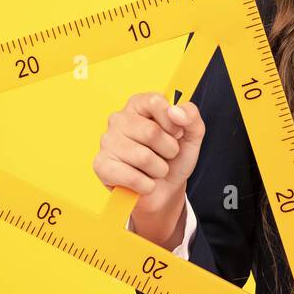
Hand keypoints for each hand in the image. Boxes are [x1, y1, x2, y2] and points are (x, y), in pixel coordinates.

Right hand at [91, 92, 205, 216]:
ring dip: (159, 169)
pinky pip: (133, 178)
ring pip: (144, 158)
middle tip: (166, 155)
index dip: (172, 122)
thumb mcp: (192, 135)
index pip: (155, 102)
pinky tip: (143, 182)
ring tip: (154, 169)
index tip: (176, 133)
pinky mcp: (101, 165)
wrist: (166, 191)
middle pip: (151, 132)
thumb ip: (191, 116)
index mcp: (138, 105)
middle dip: (169, 150)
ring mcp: (107, 142)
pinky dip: (147, 185)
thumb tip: (174, 111)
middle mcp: (119, 119)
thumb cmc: (175, 158)